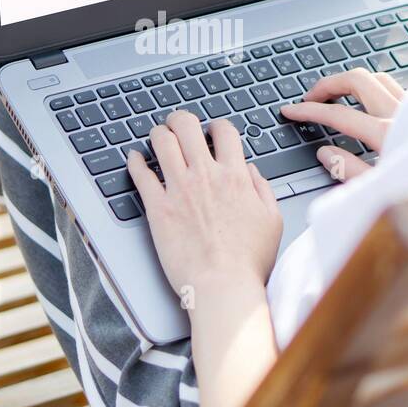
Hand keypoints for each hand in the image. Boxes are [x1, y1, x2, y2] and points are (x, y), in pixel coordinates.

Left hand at [127, 110, 281, 301]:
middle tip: (178, 126)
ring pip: (161, 141)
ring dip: (158, 134)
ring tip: (158, 137)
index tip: (212, 132)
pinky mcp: (157, 208)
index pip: (224, 131)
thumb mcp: (272, 220)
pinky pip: (140, 174)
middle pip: (186, 126)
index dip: (216, 126)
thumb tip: (250, 171)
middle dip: (181, 120)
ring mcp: (178, 189)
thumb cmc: (248, 260)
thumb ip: (262, 189)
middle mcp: (205, 176)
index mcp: (234, 176)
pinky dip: (135, 161)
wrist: (223, 286)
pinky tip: (134, 158)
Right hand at [276, 68, 403, 180]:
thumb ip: (351, 172)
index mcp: (386, 134)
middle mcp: (401, 114)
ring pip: (378, 78)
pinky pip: (396, 88)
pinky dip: (375, 88)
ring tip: (336, 94)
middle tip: (311, 97)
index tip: (291, 111)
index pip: (338, 114)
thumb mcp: (384, 190)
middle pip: (357, 81)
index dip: (309, 111)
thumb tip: (325, 154)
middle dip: (328, 84)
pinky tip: (368, 103)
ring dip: (353, 82)